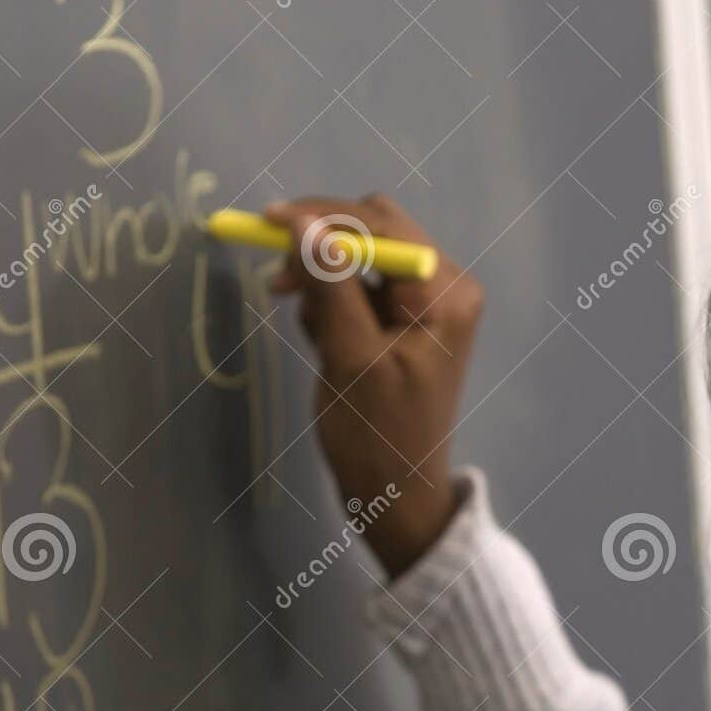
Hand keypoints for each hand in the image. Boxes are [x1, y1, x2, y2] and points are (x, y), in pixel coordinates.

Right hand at [264, 194, 483, 576]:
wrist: (395, 494)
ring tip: (312, 333)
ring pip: (360, 260)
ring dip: (323, 284)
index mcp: (445, 292)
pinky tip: (324, 343)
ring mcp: (426, 305)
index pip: (381, 224)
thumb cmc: (377, 434)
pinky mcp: (404, 323)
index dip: (321, 216)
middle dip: (320, 249)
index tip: (265, 221)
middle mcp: (444, 287)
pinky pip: (359, 290)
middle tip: (277, 281)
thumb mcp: (350, 357)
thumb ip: (331, 286)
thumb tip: (302, 224)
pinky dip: (331, 305)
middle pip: (373, 232)